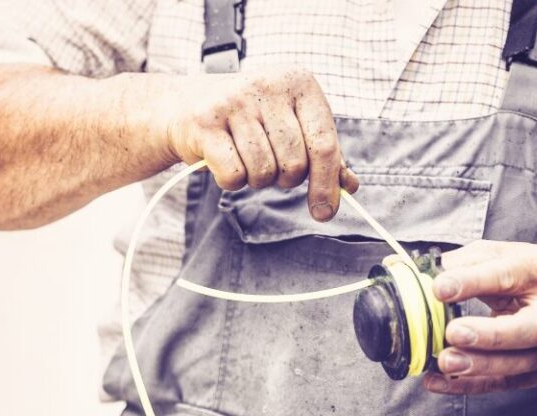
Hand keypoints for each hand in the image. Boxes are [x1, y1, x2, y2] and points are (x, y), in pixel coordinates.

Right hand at [164, 67, 358, 220]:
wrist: (186, 106)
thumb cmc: (250, 120)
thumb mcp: (291, 127)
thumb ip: (324, 155)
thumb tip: (350, 187)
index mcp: (299, 82)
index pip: (324, 143)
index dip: (326, 184)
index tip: (325, 212)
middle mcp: (268, 84)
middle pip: (294, 163)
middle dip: (285, 179)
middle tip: (270, 166)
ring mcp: (234, 101)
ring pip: (264, 172)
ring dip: (257, 180)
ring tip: (245, 160)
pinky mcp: (205, 122)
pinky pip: (234, 176)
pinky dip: (231, 181)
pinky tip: (224, 162)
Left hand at [423, 240, 536, 394]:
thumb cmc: (522, 275)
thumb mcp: (499, 255)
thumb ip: (466, 261)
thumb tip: (429, 273)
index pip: (507, 276)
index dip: (471, 282)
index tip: (439, 289)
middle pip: (528, 330)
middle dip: (490, 335)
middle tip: (454, 333)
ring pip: (518, 364)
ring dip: (478, 366)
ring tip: (444, 362)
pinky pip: (502, 384)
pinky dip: (468, 385)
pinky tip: (438, 382)